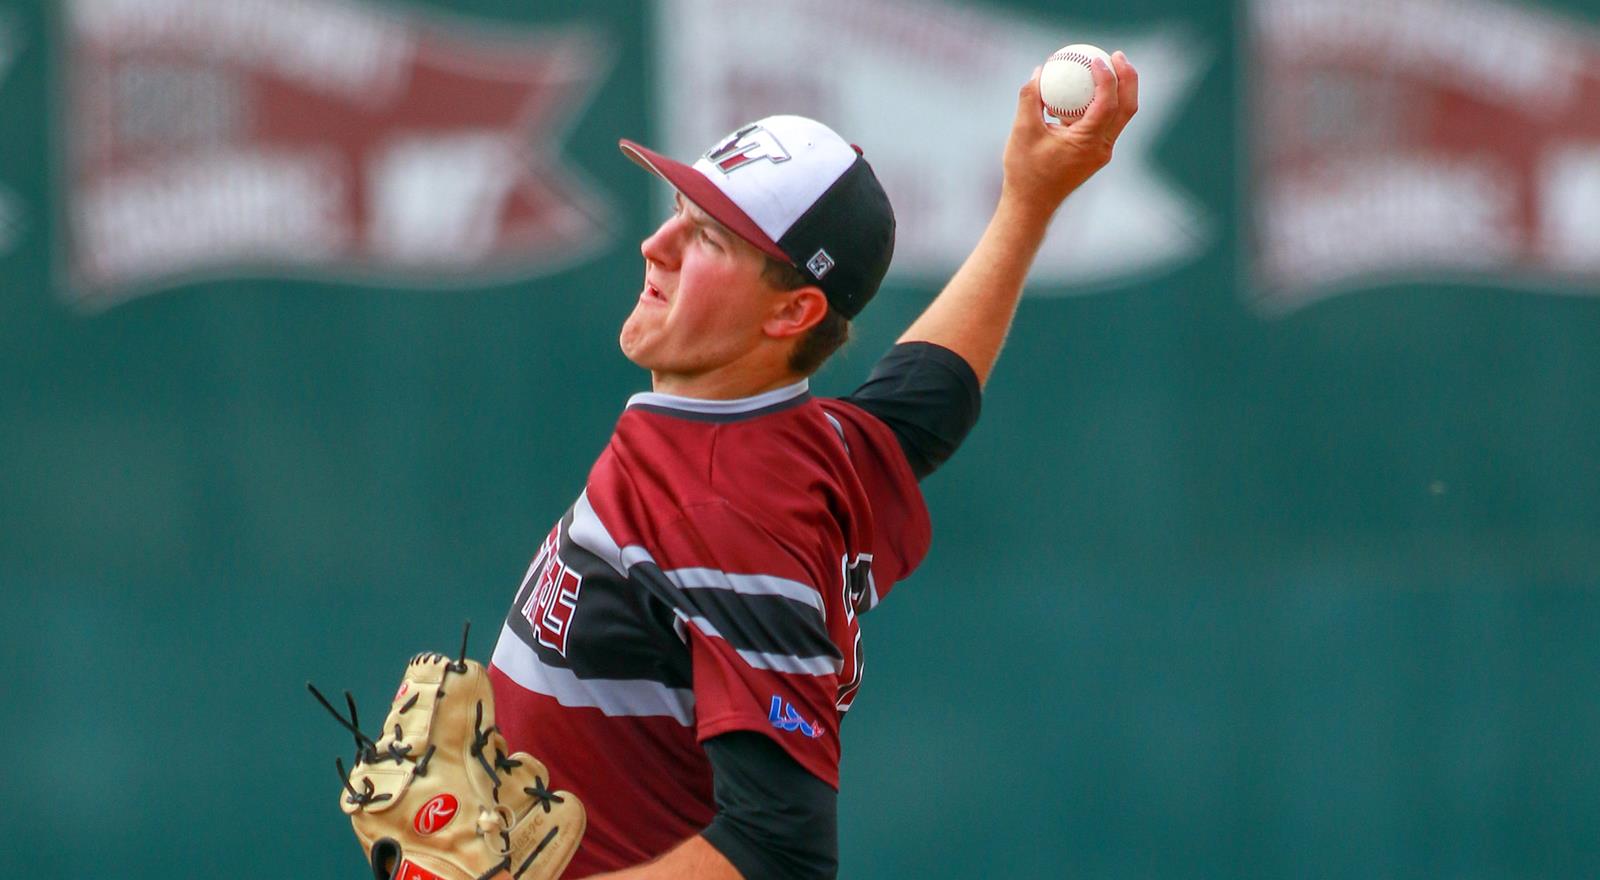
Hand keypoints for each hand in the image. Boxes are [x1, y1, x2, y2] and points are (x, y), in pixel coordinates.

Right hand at [1000, 50, 1138, 220]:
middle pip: (1127, 108)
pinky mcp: (1095, 154)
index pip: (1108, 104)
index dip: (1107, 78)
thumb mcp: (1022, 130)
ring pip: (1120, 116)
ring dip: (1119, 90)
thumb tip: (1039, 70)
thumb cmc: (1025, 171)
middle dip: (1127, 78)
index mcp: (1088, 143)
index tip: (1097, 59)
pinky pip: (1105, 123)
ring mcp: (1101, 152)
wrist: (1030, 205)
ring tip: (1106, 66)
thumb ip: (1030, 98)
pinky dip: (1101, 104)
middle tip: (1115, 55)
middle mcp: (1102, 148)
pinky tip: (1085, 91)